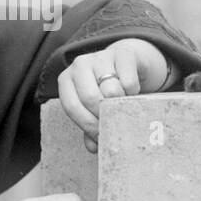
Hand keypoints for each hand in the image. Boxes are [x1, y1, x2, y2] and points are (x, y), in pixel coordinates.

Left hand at [57, 38, 175, 152]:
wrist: (125, 61)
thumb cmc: (104, 88)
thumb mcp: (93, 106)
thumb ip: (90, 125)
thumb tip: (93, 147)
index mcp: (66, 80)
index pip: (71, 107)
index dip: (87, 125)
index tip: (101, 136)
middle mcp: (79, 65)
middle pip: (90, 99)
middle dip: (105, 117)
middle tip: (115, 125)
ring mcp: (100, 56)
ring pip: (111, 91)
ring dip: (121, 104)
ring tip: (124, 107)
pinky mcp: (123, 53)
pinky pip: (129, 81)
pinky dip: (133, 93)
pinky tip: (132, 93)